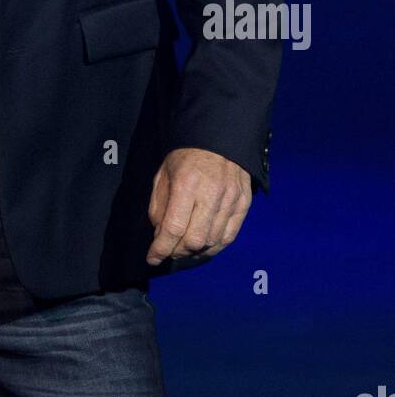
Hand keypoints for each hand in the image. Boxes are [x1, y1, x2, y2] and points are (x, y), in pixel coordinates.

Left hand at [146, 147, 251, 264]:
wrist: (220, 138)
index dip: (161, 248)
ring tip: (184, 248)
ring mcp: (230, 200)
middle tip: (169, 250)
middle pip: (194, 240)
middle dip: (177, 251)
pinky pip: (229, 236)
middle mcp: (210, 195)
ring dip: (195, 251)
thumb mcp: (164, 173)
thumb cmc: (187, 155)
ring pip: (212, 242)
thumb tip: (159, 234)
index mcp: (186, 184)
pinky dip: (214, 247)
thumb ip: (159, 204)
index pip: (174, 227)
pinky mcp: (243, 204)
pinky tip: (204, 246)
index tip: (153, 258)